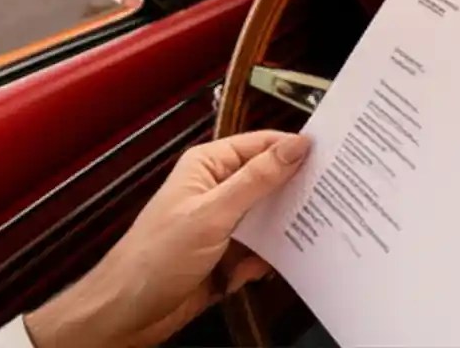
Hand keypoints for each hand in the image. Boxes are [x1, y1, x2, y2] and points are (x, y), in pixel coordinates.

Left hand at [24, 131, 310, 347]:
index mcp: (209, 166)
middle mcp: (218, 190)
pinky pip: (261, 251)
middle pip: (271, 182)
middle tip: (325, 204)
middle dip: (292, 198)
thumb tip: (297, 145)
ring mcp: (223, 224)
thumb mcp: (213, 213)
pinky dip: (261, 264)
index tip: (332, 159)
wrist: (126, 314)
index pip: (263, 145)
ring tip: (288, 246)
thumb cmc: (156, 257)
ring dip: (277, 236)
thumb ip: (258, 179)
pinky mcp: (226, 254)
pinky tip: (247, 276)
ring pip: (270, 220)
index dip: (295, 150)